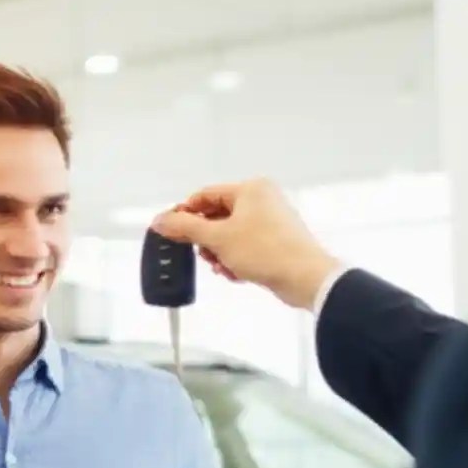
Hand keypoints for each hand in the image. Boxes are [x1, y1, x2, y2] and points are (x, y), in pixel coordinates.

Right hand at [151, 178, 341, 309]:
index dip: (186, 213)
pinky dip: (236, 259)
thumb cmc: (269, 251)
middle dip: (206, 239)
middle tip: (202, 253)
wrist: (305, 278)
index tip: (173, 230)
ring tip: (222, 266)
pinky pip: (246, 247)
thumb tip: (162, 221)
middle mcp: (263, 200)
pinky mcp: (276, 242)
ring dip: (220, 253)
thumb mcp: (218, 238)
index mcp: (251, 189)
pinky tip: (236, 272)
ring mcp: (271, 222)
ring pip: (231, 235)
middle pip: (218, 216)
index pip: (206, 195)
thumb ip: (186, 228)